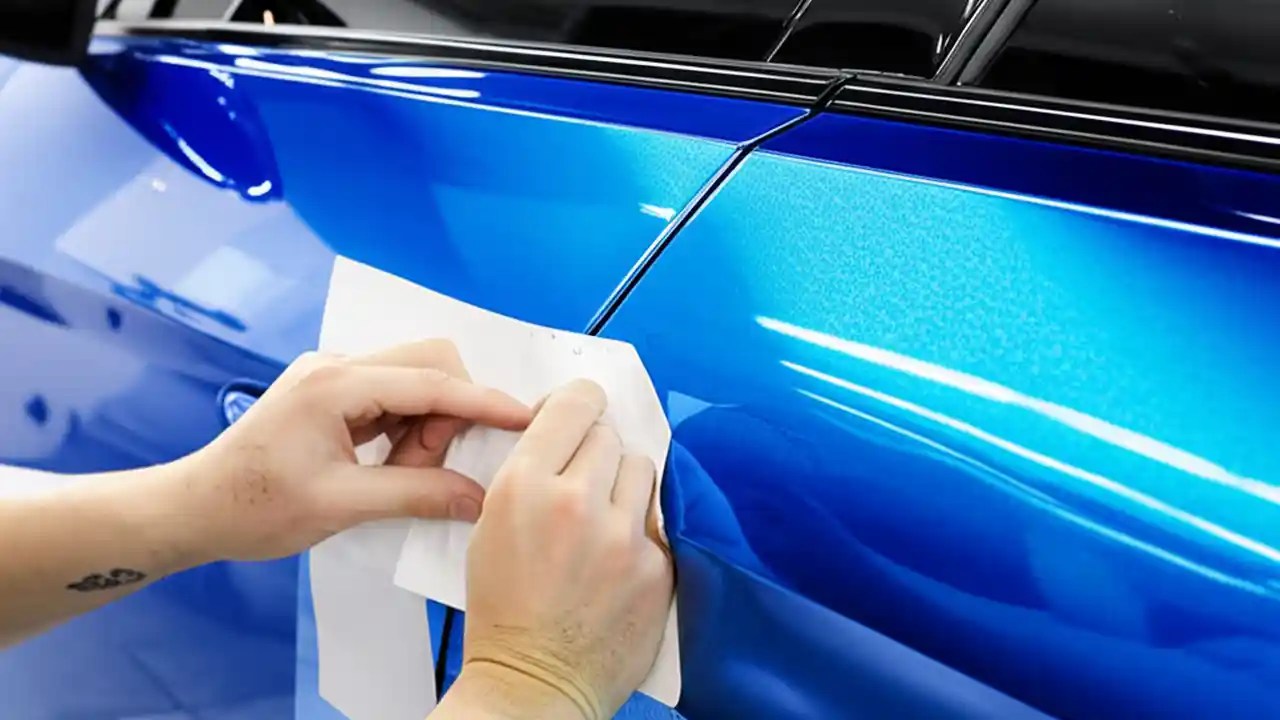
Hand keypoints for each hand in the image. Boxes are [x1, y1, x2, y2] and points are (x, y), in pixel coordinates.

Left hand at [176, 340, 531, 563]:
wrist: (193, 508)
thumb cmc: (253, 508)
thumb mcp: (341, 507)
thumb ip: (416, 495)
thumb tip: (479, 499)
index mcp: (335, 384)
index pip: (432, 382)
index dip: (484, 402)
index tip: (525, 419)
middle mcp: (337, 366)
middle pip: (429, 362)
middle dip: (451, 410)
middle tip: (432, 466)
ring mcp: (334, 376)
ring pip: (415, 379)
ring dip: (428, 423)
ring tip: (406, 473)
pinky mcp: (333, 393)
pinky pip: (394, 395)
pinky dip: (408, 426)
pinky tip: (395, 463)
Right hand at [456, 379, 673, 719]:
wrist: (534, 681)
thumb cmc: (504, 609)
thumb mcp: (491, 525)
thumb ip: (530, 472)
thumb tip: (567, 433)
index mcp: (525, 486)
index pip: (574, 405)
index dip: (579, 403)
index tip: (581, 410)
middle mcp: (577, 502)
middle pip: (609, 436)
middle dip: (596, 453)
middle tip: (584, 482)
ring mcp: (623, 536)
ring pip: (642, 469)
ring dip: (624, 484)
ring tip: (604, 518)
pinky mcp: (657, 567)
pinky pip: (657, 520)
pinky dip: (640, 531)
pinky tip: (618, 558)